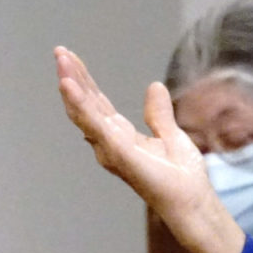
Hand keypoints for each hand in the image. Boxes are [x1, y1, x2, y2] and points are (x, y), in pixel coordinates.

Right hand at [54, 47, 241, 252]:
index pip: (97, 103)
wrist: (193, 199)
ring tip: (61, 62)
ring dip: (72, 86)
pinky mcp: (118, 152)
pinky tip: (70, 86)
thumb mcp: (171, 135)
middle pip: (86, 104)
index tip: (72, 58)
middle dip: (73, 77)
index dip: (85, 81)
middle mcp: (109, 142)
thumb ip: (158, 114)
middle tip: (60, 52)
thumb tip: (154, 86)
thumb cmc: (182, 176)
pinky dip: (81, 105)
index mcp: (121, 136)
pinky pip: (95, 125)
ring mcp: (111, 148)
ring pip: (84, 112)